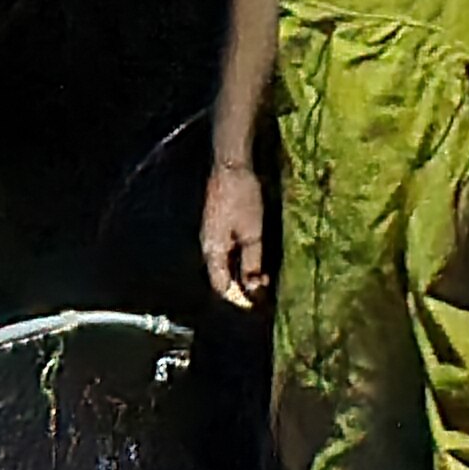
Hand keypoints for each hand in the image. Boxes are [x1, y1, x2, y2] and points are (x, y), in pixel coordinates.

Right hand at [201, 161, 269, 310]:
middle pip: (220, 278)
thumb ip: (251, 263)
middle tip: (260, 294)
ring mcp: (210, 236)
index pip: (221, 287)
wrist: (231, 165)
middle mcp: (207, 247)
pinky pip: (225, 252)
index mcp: (213, 251)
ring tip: (260, 279)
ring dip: (240, 275)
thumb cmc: (242, 198)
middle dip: (240, 289)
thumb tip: (253, 287)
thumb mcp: (252, 233)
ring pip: (223, 265)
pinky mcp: (216, 226)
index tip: (255, 304)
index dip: (237, 299)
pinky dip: (238, 261)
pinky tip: (252, 259)